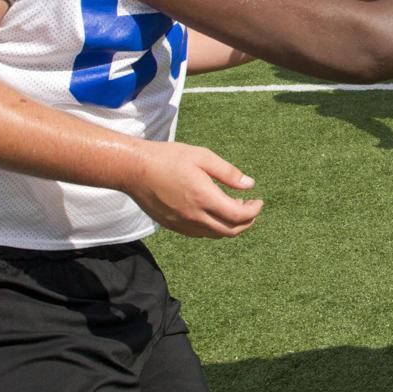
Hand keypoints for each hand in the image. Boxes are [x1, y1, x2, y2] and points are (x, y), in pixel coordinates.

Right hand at [127, 140, 262, 237]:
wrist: (134, 169)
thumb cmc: (168, 158)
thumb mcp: (202, 156)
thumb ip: (228, 172)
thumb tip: (250, 184)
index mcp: (204, 198)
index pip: (238, 216)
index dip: (253, 211)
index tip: (258, 201)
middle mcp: (194, 216)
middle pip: (230, 231)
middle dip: (247, 222)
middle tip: (251, 207)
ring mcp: (182, 224)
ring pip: (215, 234)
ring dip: (230, 225)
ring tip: (233, 206)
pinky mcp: (172, 226)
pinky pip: (200, 234)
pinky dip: (214, 228)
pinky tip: (214, 212)